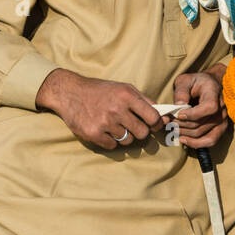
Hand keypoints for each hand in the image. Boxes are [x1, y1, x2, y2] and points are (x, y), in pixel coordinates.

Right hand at [36, 68, 164, 149]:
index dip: (156, 124)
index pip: (153, 117)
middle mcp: (117, 109)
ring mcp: (104, 123)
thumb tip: (164, 116)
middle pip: (142, 133)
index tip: (154, 125)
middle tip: (131, 125)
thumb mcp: (124, 88)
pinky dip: (110, 141)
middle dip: (140, 131)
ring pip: (128, 141)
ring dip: (124, 136)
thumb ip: (144, 100)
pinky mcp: (93, 134)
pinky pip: (113, 146)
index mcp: (127, 96)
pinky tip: (104, 130)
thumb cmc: (101, 90)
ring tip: (113, 125)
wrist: (70, 92)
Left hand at [169, 67, 227, 149]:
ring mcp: (222, 119)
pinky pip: (210, 140)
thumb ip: (181, 91)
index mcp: (214, 93)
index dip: (193, 114)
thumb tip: (178, 106)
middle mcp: (221, 108)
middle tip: (169, 121)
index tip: (178, 114)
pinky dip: (195, 143)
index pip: (209, 107)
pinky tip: (183, 139)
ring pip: (202, 133)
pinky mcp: (220, 127)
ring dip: (185, 133)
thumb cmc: (197, 82)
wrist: (211, 85)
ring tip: (173, 129)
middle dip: (181, 124)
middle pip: (201, 123)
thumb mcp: (186, 80)